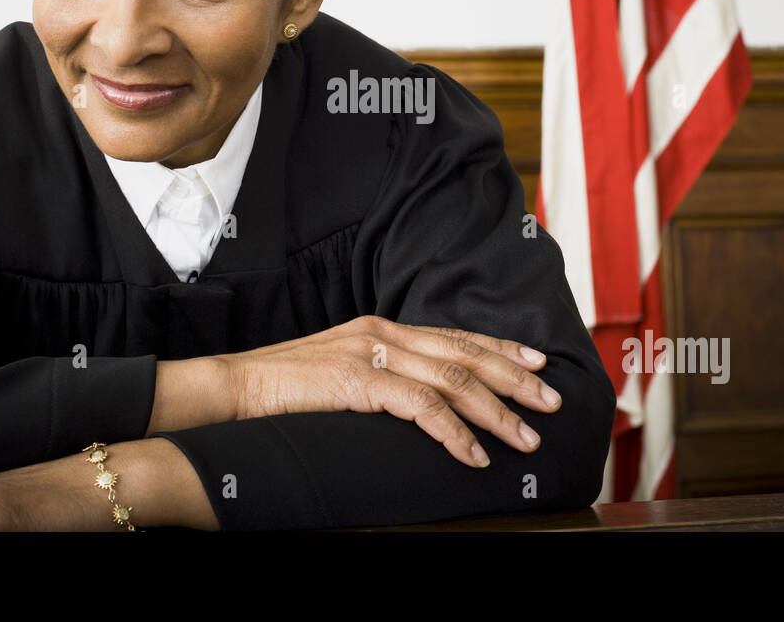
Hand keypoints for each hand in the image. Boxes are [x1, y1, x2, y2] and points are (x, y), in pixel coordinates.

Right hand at [227, 315, 561, 467]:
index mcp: (380, 328)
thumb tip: (420, 405)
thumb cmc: (282, 390)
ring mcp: (370, 353)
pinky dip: (454, 433)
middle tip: (551, 401)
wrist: (232, 387)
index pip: (455, 336)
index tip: (536, 364)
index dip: (501, 349)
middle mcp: (381, 332)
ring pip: (453, 380)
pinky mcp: (357, 381)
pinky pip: (421, 407)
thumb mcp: (340, 374)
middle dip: (515, 379)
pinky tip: (473, 455)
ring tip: (524, 439)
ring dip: (496, 414)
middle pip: (465, 354)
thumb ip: (380, 379)